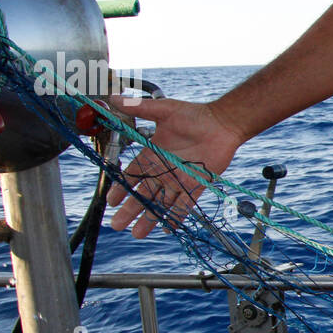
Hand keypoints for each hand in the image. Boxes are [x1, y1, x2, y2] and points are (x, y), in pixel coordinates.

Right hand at [106, 97, 244, 238]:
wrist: (221, 123)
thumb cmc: (194, 115)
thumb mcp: (164, 110)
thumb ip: (140, 107)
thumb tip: (114, 97)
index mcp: (152, 155)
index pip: (132, 175)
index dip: (121, 189)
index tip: (110, 201)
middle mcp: (164, 170)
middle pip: (143, 194)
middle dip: (130, 210)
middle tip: (117, 225)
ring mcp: (179, 179)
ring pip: (161, 203)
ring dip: (150, 218)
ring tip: (137, 234)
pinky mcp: (196, 185)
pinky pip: (184, 205)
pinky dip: (175, 217)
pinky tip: (167, 229)